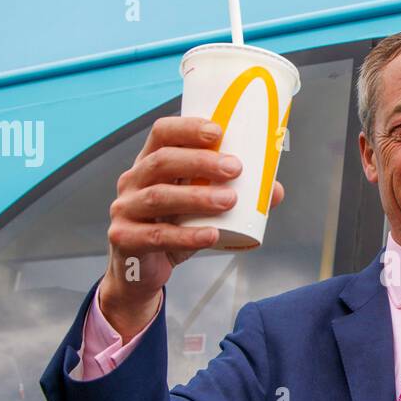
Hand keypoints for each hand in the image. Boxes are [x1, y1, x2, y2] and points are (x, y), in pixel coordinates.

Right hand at [99, 115, 285, 340]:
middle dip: (200, 162)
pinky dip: (187, 236)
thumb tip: (275, 191)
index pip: (161, 133)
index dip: (187, 128)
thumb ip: (234, 196)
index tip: (218, 131)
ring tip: (230, 200)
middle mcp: (132, 181)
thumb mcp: (200, 209)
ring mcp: (124, 209)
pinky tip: (212, 235)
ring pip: (159, 197)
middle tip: (235, 168)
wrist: (139, 272)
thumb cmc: (173, 229)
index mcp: (149, 164)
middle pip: (162, 162)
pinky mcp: (124, 238)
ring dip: (197, 197)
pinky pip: (157, 235)